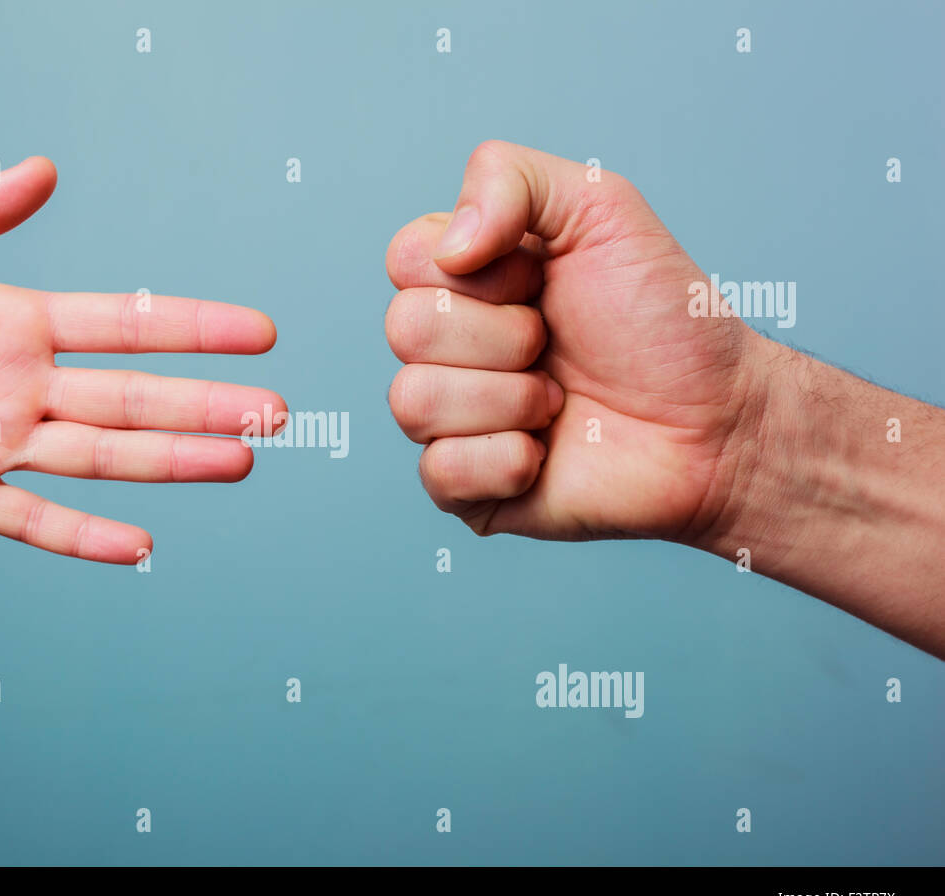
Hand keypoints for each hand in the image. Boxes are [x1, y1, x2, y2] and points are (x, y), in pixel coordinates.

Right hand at [386, 140, 759, 544]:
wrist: (718, 420)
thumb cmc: (664, 320)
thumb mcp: (602, 207)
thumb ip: (508, 178)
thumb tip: (447, 248)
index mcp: (463, 280)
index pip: (405, 257)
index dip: (480, 270)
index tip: (542, 280)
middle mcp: (446, 349)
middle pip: (404, 328)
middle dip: (502, 336)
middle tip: (555, 346)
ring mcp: (450, 422)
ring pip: (412, 403)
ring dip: (509, 400)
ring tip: (558, 403)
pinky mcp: (465, 490)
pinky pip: (439, 472)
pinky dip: (506, 461)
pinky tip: (546, 455)